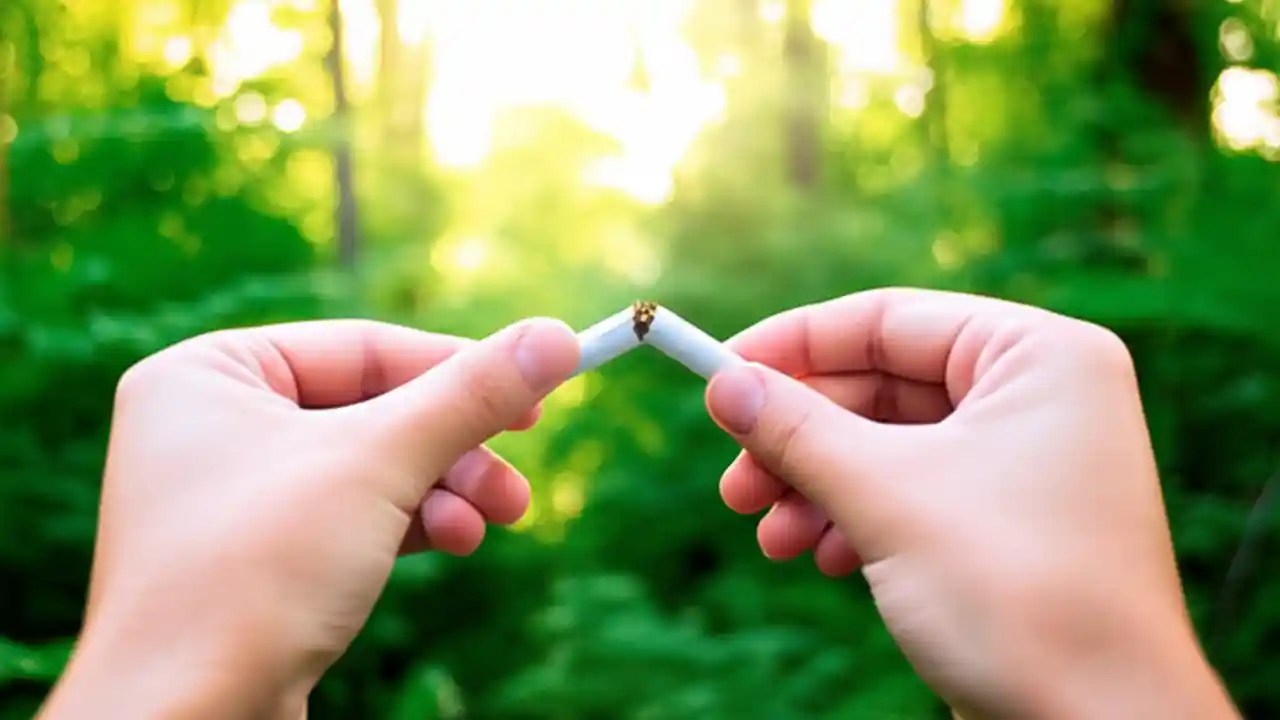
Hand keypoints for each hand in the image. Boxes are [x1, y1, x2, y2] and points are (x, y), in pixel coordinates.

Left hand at [41, 318, 579, 719]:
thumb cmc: (253, 575)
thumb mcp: (377, 464)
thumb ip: (470, 396)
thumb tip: (554, 337)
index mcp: (207, 374)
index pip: (361, 348)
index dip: (456, 366)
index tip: (537, 384)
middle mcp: (210, 427)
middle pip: (371, 410)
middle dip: (457, 447)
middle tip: (521, 474)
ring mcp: (231, 498)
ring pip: (370, 469)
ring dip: (446, 489)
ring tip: (501, 517)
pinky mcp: (257, 560)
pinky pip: (350, 517)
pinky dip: (410, 524)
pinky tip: (456, 541)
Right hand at [705, 289, 1237, 718]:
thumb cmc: (1019, 597)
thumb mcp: (888, 497)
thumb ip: (799, 430)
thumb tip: (723, 383)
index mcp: (1039, 356)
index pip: (888, 320)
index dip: (794, 345)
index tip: (718, 374)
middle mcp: (1039, 397)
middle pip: (881, 386)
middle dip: (799, 437)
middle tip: (733, 480)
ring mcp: (1025, 463)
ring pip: (888, 447)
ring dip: (817, 486)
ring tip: (770, 535)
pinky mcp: (1006, 522)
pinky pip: (910, 494)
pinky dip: (854, 519)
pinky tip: (818, 557)